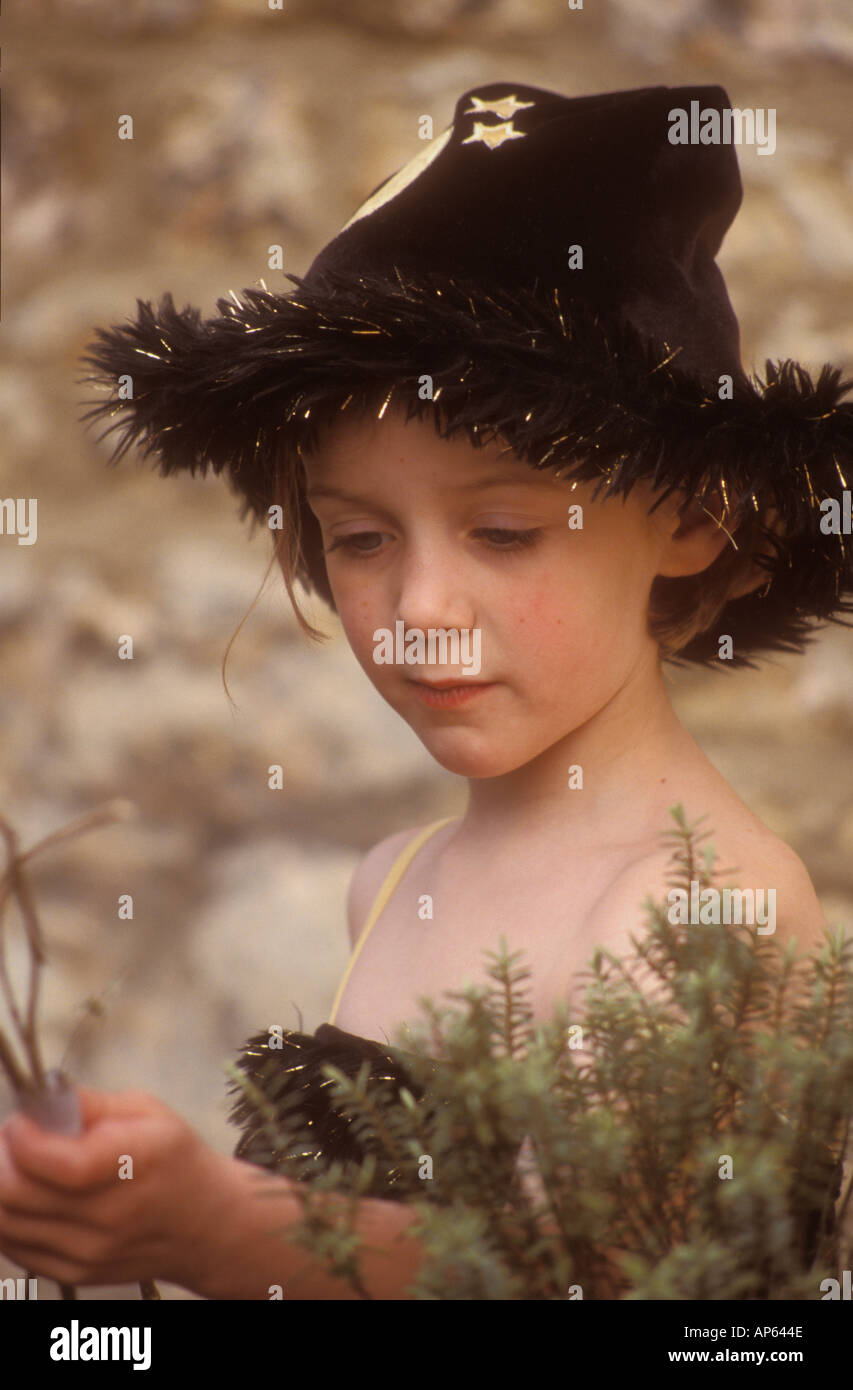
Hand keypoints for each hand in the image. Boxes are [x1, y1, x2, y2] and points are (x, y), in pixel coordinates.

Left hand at [0, 1085, 227, 1289]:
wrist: (204, 1225)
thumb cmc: (174, 1158)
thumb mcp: (147, 1110)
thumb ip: (91, 1103)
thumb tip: (39, 1097)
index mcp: (138, 1163)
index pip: (63, 1165)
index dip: (25, 1139)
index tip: (20, 1121)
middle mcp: (111, 1216)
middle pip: (17, 1195)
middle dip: (3, 1157)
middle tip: (17, 1137)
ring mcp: (90, 1252)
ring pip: (7, 1222)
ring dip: (2, 1185)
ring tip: (23, 1163)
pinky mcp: (74, 1272)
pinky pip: (14, 1246)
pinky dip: (10, 1216)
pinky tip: (30, 1194)